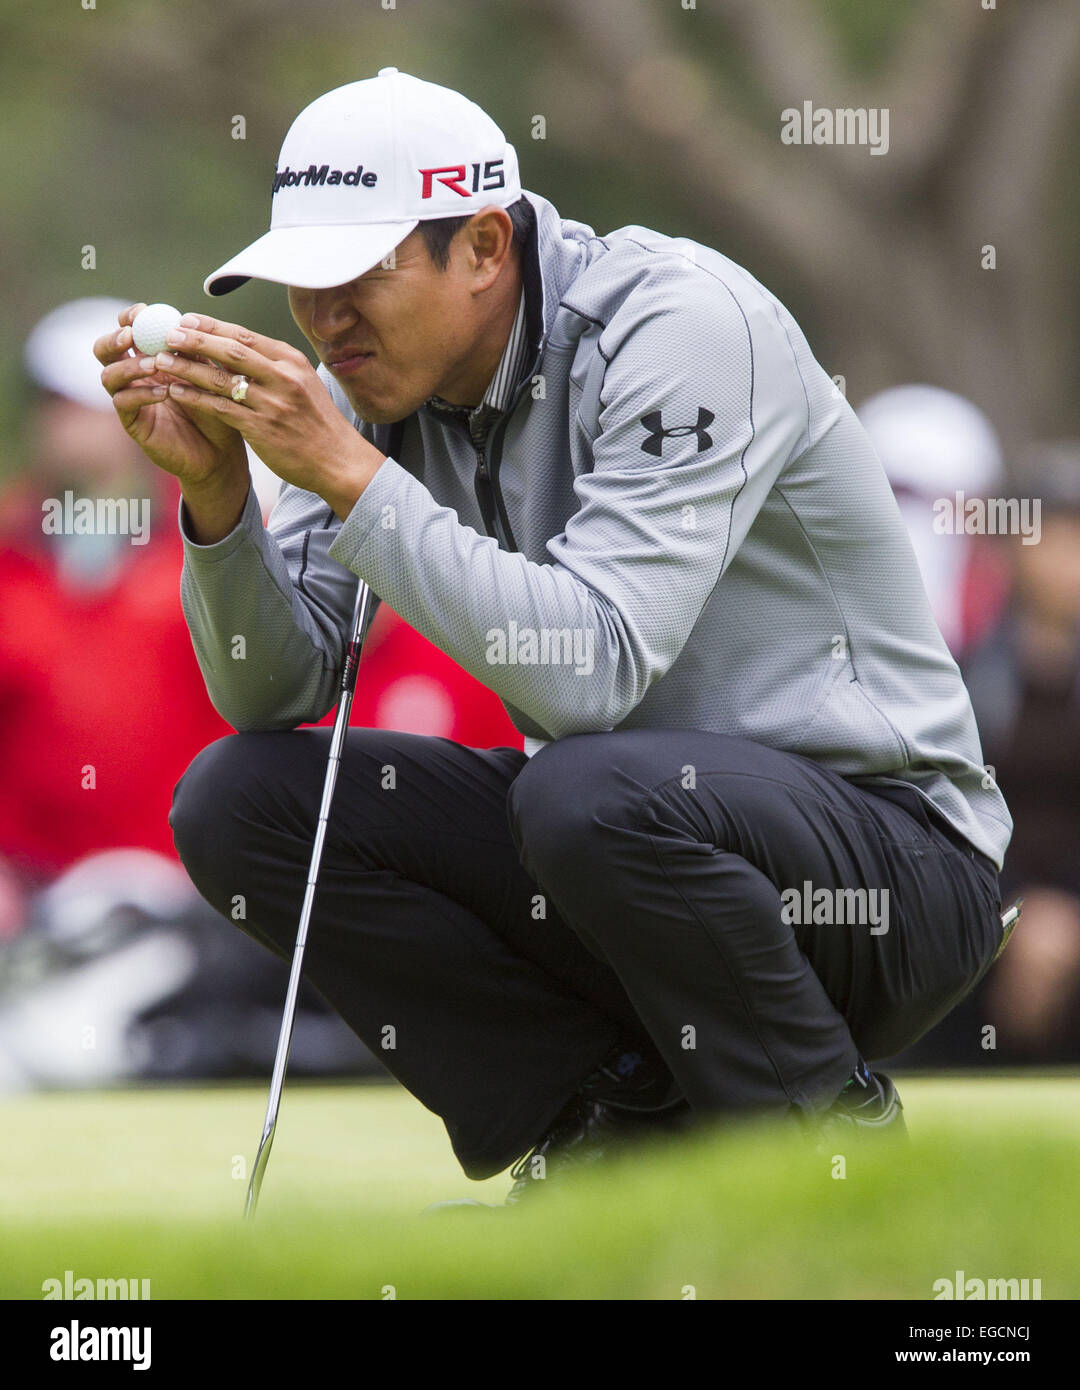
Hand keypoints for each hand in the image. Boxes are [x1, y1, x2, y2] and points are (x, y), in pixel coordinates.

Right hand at [94, 304, 248, 488]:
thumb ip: (196, 351)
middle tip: (131, 335)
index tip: (142, 311)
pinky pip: (124, 404)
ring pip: (109, 376)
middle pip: (104, 350)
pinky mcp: (133, 424)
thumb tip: (184, 321)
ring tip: (156, 365)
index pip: (128, 330)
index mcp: (150, 358)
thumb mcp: (209, 375)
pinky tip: (164, 393)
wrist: (221, 453)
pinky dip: (141, 394)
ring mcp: (131, 399)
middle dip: (114, 338)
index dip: (130, 318)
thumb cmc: (217, 410)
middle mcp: (135, 377)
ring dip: (130, 366)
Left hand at [148, 312, 385, 518]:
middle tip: (166, 334)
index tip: (185, 319)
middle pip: (230, 350)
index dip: (211, 326)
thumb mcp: (303, 384)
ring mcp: (272, 403)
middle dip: (195, 340)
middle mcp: (282, 377)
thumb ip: (273, 367)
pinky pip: (219, 408)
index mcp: (291, 361)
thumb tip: (236, 348)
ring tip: (161, 360)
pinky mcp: (261, 429)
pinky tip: (174, 393)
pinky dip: (194, 398)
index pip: (245, 335)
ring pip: (220, 379)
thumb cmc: (317, 423)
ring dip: (187, 368)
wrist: (338, 460)